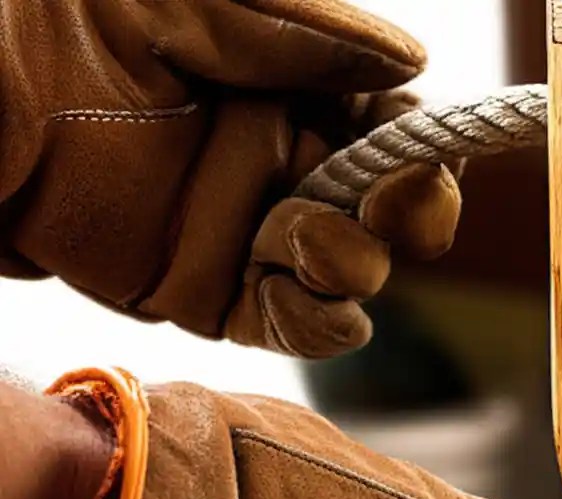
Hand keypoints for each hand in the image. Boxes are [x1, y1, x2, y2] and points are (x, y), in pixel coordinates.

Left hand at [0, 0, 461, 357]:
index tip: (425, 150)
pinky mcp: (202, 295)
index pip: (388, 124)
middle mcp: (278, 162)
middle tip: (397, 204)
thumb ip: (301, 31)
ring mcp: (244, 233)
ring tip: (308, 238)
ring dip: (359, 265)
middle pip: (388, 207)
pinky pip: (290, 324)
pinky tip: (301, 285)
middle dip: (412, 212)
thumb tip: (409, 61)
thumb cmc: (57, 25)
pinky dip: (317, 319)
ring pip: (353, 273)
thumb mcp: (189, 2)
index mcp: (287, 87)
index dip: (423, 142)